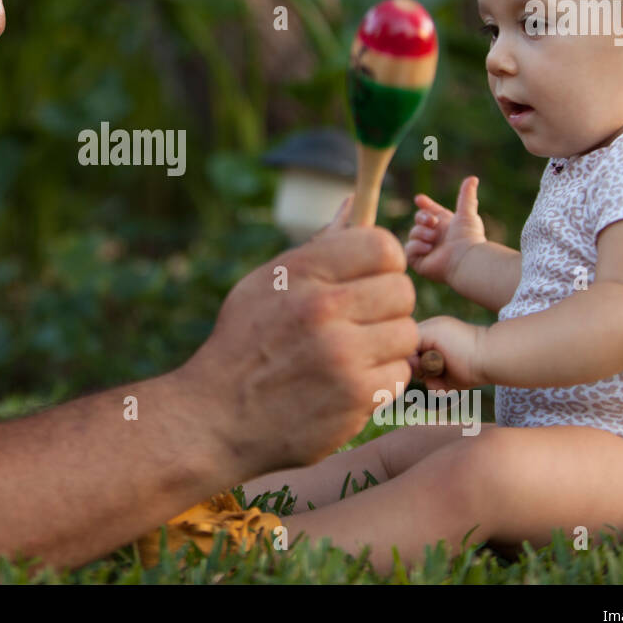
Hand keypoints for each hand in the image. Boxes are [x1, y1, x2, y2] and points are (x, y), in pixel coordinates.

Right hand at [180, 209, 417, 476]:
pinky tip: (350, 383)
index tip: (371, 280)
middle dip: (387, 306)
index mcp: (300, 272)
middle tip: (361, 322)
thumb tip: (352, 203)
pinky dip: (381, 381)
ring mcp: (342, 355)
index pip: (381, 245)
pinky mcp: (357, 397)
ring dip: (387, 346)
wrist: (214, 419)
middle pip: (402, 290)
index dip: (384, 262)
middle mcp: (322, 308)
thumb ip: (317, 248)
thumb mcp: (264, 284)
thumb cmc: (241, 345)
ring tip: (354, 354)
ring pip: (407, 334)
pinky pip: (400, 376)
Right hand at [405, 176, 486, 285]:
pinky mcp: (418, 261)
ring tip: (434, 239)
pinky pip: (409, 248)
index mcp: (444, 225)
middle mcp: (435, 237)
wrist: (465, 258)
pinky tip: (429, 249)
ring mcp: (425, 249)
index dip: (425, 205)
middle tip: (432, 222)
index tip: (419, 199)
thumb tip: (473, 178)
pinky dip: (417, 246)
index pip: (431, 212)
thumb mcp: (467, 213)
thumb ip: (466, 196)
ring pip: (413, 233)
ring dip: (423, 233)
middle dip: (423, 218)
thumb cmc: (469, 237)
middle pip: (418, 219)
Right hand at [410, 315, 485, 389]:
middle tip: (430, 362)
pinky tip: (448, 379)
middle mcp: (430, 350)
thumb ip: (410, 340)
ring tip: (442, 368)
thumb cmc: (459, 341)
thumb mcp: (430, 331)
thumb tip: (403, 356)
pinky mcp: (446, 381)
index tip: (414, 354)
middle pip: (408, 363)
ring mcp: (438, 366)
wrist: (486, 359)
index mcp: (426, 334)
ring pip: (418, 376)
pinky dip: (437, 385)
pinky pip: (432, 387)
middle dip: (416, 365)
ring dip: (428, 375)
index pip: (403, 345)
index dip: (404, 352)